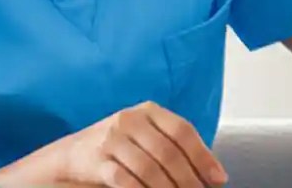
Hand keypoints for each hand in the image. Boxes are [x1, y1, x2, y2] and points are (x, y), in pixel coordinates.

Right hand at [55, 101, 227, 187]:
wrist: (73, 155)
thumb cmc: (120, 147)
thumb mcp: (148, 137)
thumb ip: (176, 148)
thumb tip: (214, 175)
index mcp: (149, 111)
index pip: (183, 131)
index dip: (203, 156)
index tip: (218, 179)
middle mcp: (130, 120)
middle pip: (168, 152)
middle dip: (188, 179)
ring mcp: (111, 139)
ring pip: (149, 168)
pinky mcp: (96, 160)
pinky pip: (124, 180)